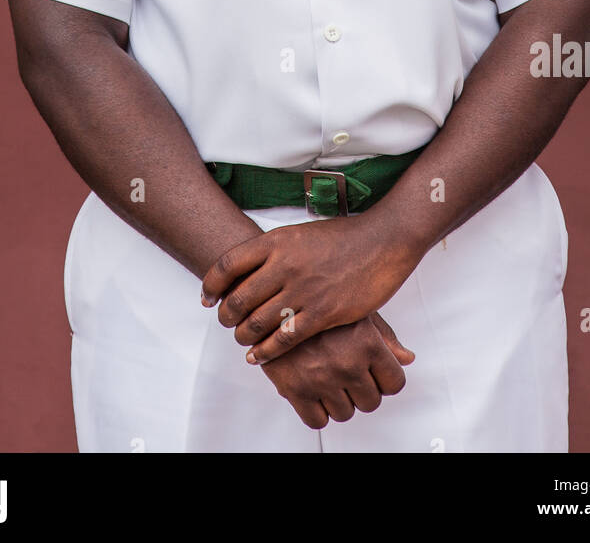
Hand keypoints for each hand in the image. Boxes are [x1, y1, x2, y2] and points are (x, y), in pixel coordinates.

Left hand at [201, 212, 416, 362]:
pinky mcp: (322, 312)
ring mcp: (303, 289)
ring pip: (257, 322)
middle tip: (226, 324)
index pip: (227, 265)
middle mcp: (284, 264)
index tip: (206, 298)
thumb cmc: (343, 237)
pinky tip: (259, 356)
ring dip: (244, 337)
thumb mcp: (300, 234)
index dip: (210, 285)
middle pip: (237, 299)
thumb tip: (249, 268)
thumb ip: (275, 251)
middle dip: (226, 317)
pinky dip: (266, 351)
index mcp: (276, 241)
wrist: (383, 241)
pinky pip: (284, 338)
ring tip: (242, 342)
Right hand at [260, 312, 414, 428]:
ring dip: (339, 400)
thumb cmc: (318, 300)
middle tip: (348, 374)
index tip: (374, 373)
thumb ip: (384, 337)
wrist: (272, 297)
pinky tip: (313, 389)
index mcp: (367, 342)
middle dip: (362, 390)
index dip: (385, 379)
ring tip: (328, 376)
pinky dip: (317, 411)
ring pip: (345, 413)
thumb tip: (407, 359)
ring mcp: (322, 378)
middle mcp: (347, 363)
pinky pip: (317, 421)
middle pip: (371, 402)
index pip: (395, 383)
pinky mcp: (295, 390)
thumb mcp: (357, 310)